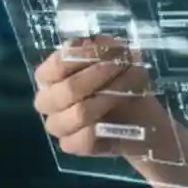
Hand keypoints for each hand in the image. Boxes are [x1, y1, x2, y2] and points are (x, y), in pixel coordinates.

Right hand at [33, 36, 153, 156]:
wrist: (139, 117)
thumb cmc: (122, 82)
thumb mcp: (116, 57)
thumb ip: (104, 47)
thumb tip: (96, 43)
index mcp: (50, 75)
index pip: (57, 64)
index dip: (86, 56)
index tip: (113, 52)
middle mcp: (47, 99)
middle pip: (68, 88)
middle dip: (101, 76)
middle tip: (123, 68)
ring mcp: (57, 124)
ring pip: (79, 113)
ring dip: (109, 98)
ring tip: (128, 90)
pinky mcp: (70, 144)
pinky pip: (84, 139)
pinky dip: (106, 126)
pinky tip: (118, 116)